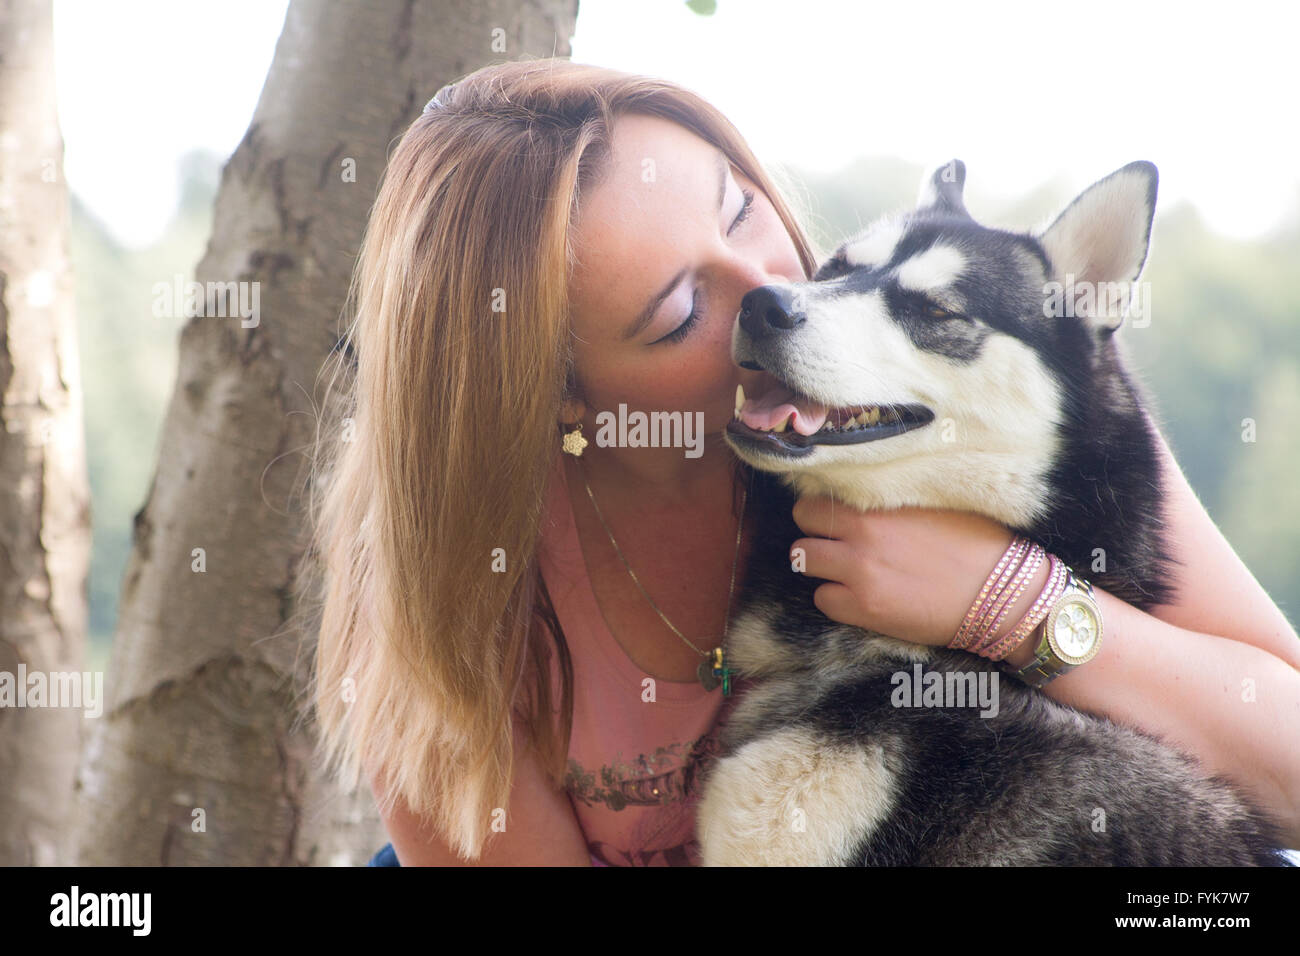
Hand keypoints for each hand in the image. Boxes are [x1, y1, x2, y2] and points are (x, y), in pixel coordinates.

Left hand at [789, 495, 1043, 649]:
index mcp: (877, 507)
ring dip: (819, 567)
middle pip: (801, 530)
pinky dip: (834, 598)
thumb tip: (866, 492)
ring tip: (843, 570)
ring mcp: (859, 576)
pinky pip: (823, 601)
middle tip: (833, 544)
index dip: (820, 511)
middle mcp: (861, 538)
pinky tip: (858, 595)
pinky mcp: (866, 611)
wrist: (1002, 594)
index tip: (832, 519)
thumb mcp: (934, 505)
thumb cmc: (977, 544)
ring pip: (804, 565)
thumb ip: (892, 499)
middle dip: (814, 535)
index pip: (814, 502)